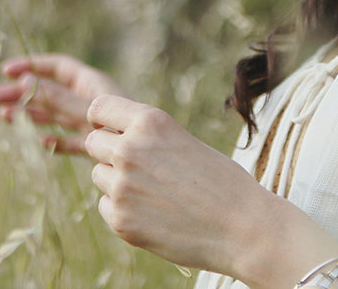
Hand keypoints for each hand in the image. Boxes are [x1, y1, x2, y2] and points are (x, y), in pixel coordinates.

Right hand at [0, 54, 128, 154]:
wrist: (151, 160)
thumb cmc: (124, 127)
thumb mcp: (86, 109)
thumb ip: (58, 99)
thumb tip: (25, 82)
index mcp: (91, 84)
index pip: (57, 68)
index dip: (32, 66)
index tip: (7, 71)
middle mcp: (90, 101)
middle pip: (49, 92)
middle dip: (20, 94)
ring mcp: (91, 123)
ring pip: (54, 116)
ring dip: (29, 115)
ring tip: (2, 117)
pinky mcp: (95, 145)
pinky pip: (68, 140)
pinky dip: (54, 141)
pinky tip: (39, 142)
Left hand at [85, 95, 333, 281]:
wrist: (244, 228)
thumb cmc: (221, 182)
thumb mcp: (183, 141)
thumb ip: (147, 137)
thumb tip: (110, 137)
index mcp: (150, 122)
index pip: (98, 108)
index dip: (102, 120)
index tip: (109, 130)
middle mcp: (130, 148)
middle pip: (93, 142)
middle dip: (109, 152)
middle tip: (139, 167)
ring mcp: (122, 186)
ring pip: (99, 176)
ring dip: (117, 182)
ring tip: (156, 193)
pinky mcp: (120, 220)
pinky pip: (105, 206)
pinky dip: (123, 210)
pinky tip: (154, 214)